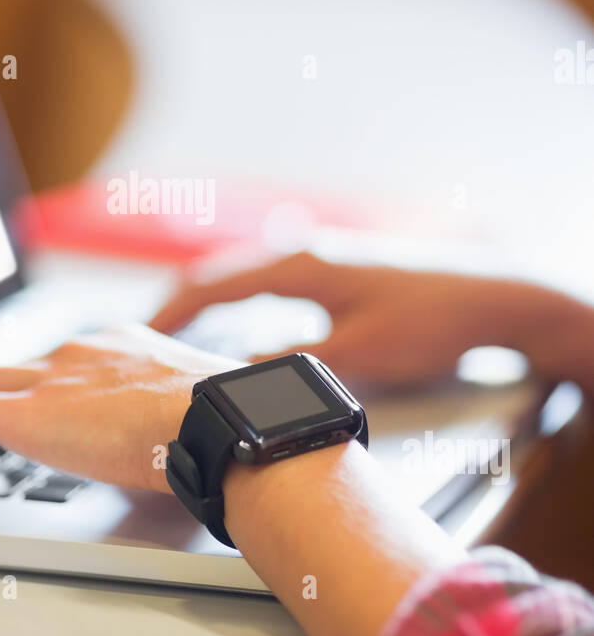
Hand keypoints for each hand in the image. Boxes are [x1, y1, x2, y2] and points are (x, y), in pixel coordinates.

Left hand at [0, 325, 240, 488]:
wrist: (228, 421)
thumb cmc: (230, 428)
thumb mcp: (199, 425)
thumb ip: (178, 435)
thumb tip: (189, 467)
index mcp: (124, 349)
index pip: (60, 362)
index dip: (33, 385)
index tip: (29, 407)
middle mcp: (80, 353)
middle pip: (4, 364)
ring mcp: (50, 379)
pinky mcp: (26, 413)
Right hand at [150, 249, 559, 389]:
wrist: (495, 298)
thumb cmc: (433, 321)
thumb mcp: (358, 352)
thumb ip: (294, 366)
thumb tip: (238, 380)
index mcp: (301, 267)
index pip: (214, 287)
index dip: (172, 313)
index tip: (140, 335)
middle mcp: (307, 255)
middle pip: (223, 276)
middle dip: (181, 305)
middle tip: (145, 334)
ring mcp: (325, 261)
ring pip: (247, 279)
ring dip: (211, 304)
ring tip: (180, 332)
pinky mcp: (342, 275)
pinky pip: (272, 285)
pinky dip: (242, 304)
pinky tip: (243, 326)